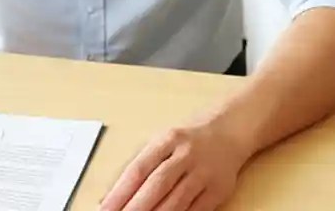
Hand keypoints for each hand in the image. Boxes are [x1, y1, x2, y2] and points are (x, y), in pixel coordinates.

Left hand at [100, 119, 248, 210]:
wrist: (230, 131)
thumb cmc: (188, 140)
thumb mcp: (163, 143)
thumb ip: (141, 166)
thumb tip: (112, 196)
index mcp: (167, 140)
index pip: (138, 169)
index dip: (119, 192)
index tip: (104, 208)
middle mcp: (185, 155)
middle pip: (156, 186)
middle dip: (135, 208)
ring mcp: (203, 173)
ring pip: (176, 200)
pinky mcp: (218, 189)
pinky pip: (196, 210)